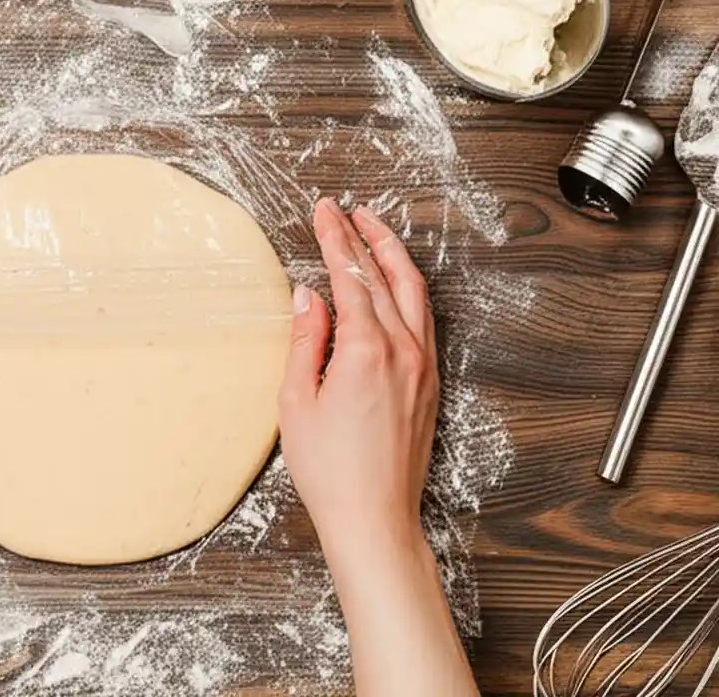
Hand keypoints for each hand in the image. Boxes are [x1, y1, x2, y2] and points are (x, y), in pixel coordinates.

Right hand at [278, 200, 475, 696]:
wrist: (373, 517)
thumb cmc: (329, 469)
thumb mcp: (296, 401)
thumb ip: (305, 340)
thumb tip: (309, 296)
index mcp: (365, 350)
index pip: (351, 276)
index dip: (335, 238)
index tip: (324, 211)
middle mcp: (403, 351)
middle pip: (388, 275)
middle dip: (367, 237)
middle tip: (348, 211)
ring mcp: (423, 367)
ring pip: (415, 294)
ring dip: (394, 259)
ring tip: (375, 234)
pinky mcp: (430, 384)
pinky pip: (423, 321)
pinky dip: (408, 292)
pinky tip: (395, 287)